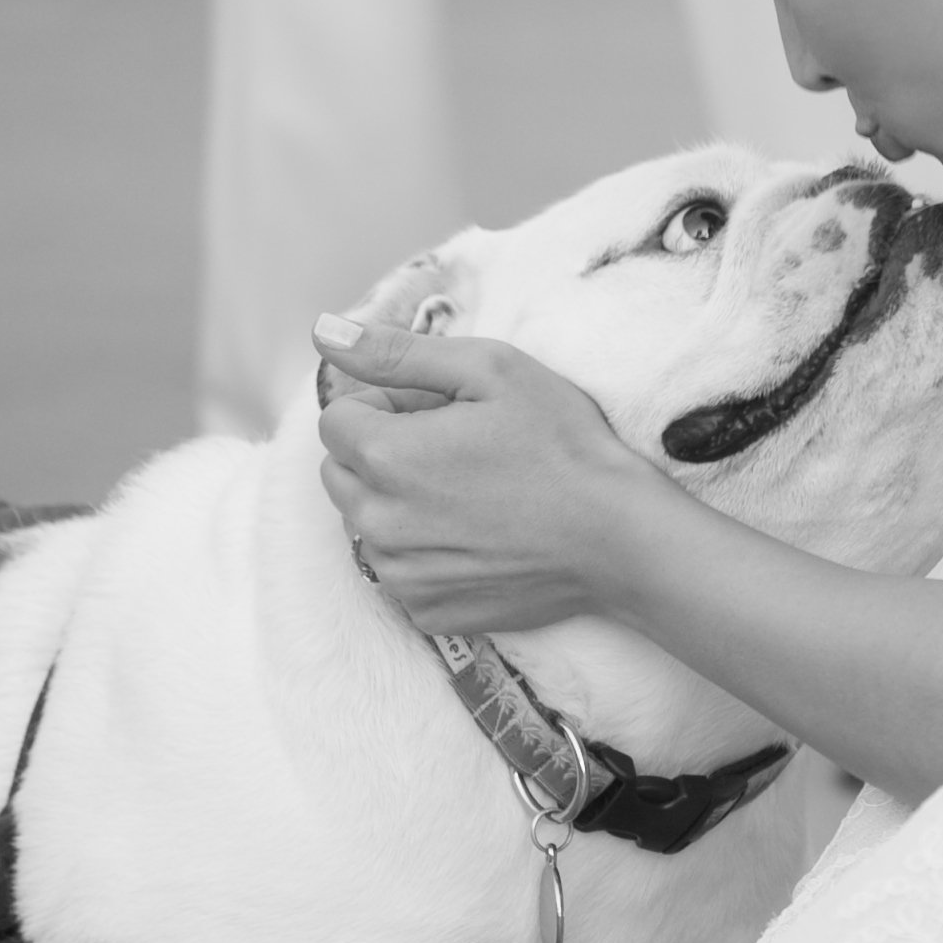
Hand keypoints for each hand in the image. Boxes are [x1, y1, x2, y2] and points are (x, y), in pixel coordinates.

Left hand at [312, 316, 669, 636]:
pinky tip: (476, 538)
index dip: (385, 407)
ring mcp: (400, 573)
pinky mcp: (425, 609)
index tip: (436, 414)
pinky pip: (398, 572)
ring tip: (469, 496)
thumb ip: (396, 351)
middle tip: (453, 452)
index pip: (337, 420)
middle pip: (341, 473)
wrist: (617, 538)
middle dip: (380, 456)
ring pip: (366, 524)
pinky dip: (423, 553)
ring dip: (398, 505)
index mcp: (385, 455)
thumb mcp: (490, 370)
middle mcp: (377, 521)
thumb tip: (325, 333)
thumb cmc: (563, 446)